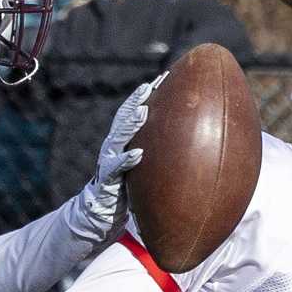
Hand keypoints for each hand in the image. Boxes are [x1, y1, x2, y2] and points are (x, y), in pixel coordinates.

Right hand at [76, 73, 156, 236]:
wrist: (100, 214)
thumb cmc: (126, 189)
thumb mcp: (143, 169)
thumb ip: (156, 156)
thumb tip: (191, 146)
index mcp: (123, 142)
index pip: (135, 112)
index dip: (147, 94)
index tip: (165, 77)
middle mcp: (114, 147)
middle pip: (124, 118)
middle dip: (137, 100)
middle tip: (151, 85)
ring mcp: (108, 162)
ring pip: (118, 138)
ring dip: (131, 123)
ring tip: (143, 111)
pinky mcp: (106, 180)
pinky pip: (116, 168)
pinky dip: (127, 160)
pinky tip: (139, 153)